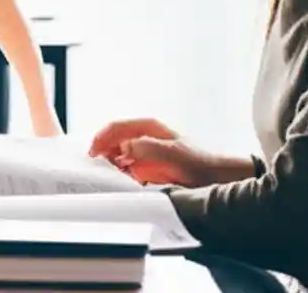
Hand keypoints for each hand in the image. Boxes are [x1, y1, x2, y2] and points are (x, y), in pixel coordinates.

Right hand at [88, 118, 212, 186]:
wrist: (214, 177)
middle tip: (97, 167)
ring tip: (110, 176)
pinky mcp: (144, 166)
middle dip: (102, 152)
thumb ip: (147, 148)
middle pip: (112, 140)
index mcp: (147, 126)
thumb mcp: (172, 153)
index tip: (93, 154)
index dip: (101, 138)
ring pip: (115, 154)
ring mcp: (143, 151)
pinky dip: (119, 174)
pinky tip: (122, 181)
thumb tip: (124, 147)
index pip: (115, 127)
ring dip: (110, 164)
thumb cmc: (197, 162)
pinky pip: (124, 168)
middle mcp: (142, 136)